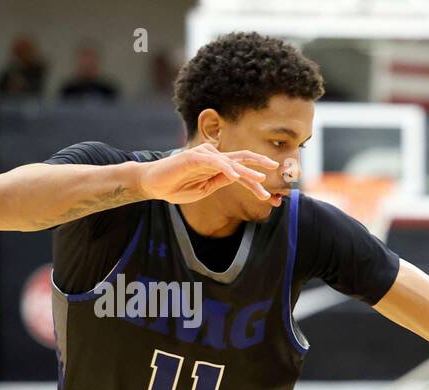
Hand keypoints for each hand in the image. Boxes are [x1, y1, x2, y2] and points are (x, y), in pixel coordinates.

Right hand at [136, 143, 277, 203]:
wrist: (153, 185)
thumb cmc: (176, 187)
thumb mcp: (204, 189)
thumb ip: (219, 182)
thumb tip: (236, 177)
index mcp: (217, 168)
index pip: (240, 171)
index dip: (254, 181)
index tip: (269, 194)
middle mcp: (212, 158)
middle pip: (240, 158)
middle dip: (259, 162)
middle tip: (276, 167)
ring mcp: (203, 156)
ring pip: (230, 162)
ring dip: (246, 171)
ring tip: (260, 179)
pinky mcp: (192, 157)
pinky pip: (213, 162)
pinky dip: (226, 167)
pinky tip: (235, 174)